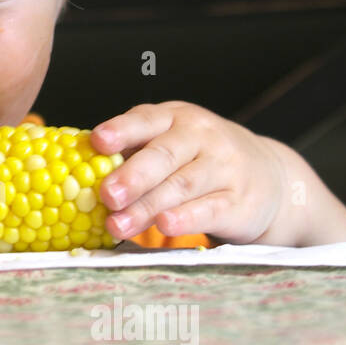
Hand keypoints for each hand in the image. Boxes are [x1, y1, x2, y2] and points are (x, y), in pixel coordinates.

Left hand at [89, 101, 290, 244]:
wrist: (271, 177)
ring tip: (118, 224)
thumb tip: (74, 169)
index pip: (146, 119)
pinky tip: (165, 226)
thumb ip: (132, 151)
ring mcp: (223, 168)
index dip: (122, 130)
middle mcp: (201, 137)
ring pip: (182, 185)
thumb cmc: (199, 159)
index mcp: (174, 118)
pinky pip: (210, 208)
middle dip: (132, 175)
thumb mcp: (170, 142)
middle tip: (106, 194)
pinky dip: (186, 218)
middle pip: (164, 154)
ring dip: (147, 206)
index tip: (98, 141)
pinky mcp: (239, 201)